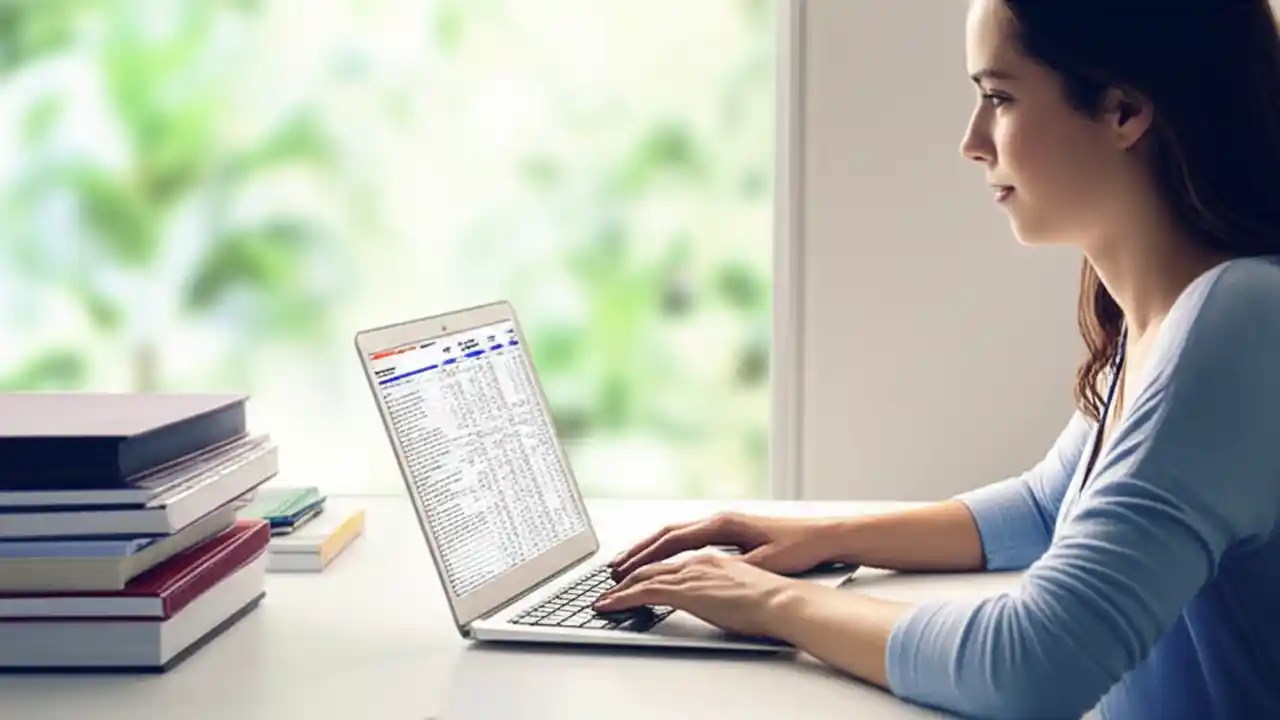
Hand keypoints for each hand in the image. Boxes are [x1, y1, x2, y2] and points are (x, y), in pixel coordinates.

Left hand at [593, 553, 799, 637]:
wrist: (782, 599)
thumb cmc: (773, 598)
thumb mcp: (746, 585)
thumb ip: (726, 586)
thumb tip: (720, 597)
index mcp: (712, 556)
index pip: (673, 556)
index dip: (652, 563)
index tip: (638, 571)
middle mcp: (698, 559)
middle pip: (654, 561)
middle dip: (629, 569)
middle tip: (612, 579)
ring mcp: (690, 572)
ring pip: (644, 574)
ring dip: (621, 585)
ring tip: (605, 596)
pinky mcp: (686, 589)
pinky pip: (644, 591)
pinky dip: (622, 597)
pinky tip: (610, 605)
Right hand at [608, 511, 838, 580]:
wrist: (824, 535)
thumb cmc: (799, 547)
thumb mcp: (764, 562)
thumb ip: (732, 566)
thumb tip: (705, 572)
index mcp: (722, 524)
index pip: (673, 540)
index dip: (646, 557)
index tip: (624, 572)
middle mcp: (718, 520)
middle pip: (666, 534)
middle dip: (637, 551)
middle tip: (613, 568)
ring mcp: (723, 525)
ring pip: (675, 535)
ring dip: (650, 549)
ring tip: (627, 564)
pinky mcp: (729, 533)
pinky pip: (688, 540)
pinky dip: (667, 549)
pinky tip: (660, 560)